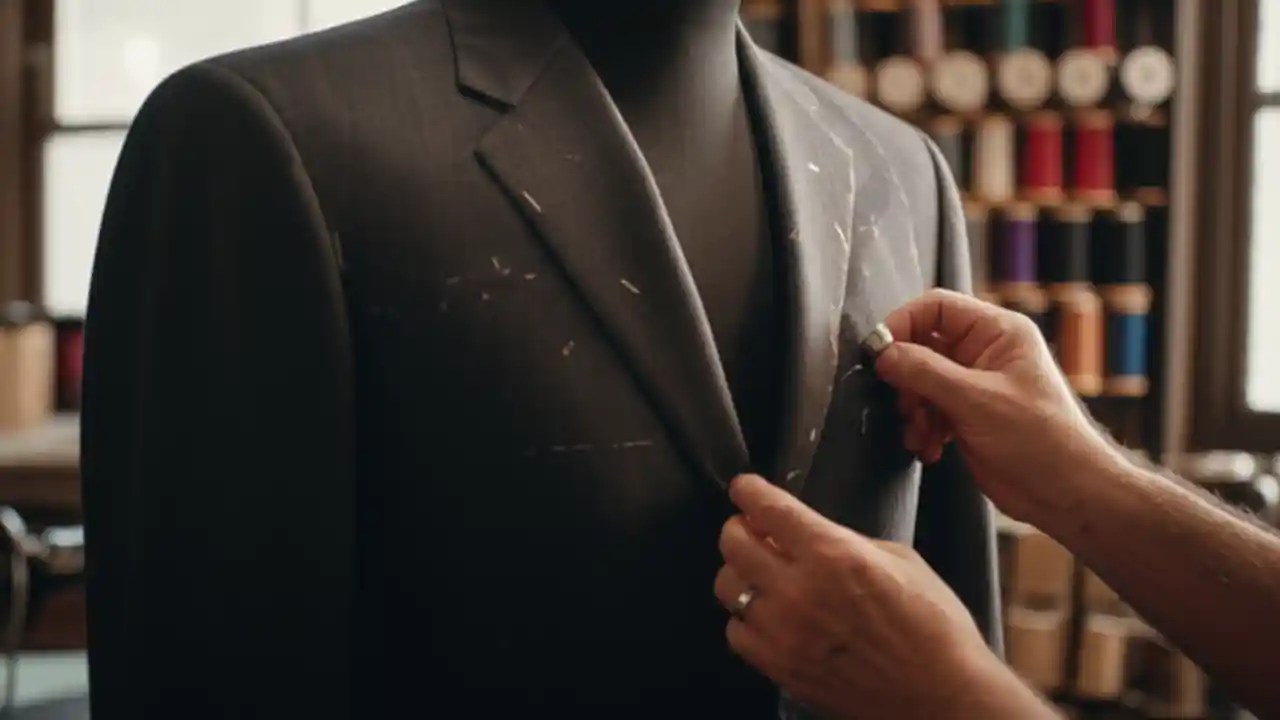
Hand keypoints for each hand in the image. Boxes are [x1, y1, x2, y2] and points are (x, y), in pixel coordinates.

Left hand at [715, 475, 1045, 719]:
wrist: (942, 696)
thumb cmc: (935, 629)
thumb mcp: (901, 560)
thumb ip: (848, 541)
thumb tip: (813, 533)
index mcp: (833, 554)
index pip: (768, 508)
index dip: (748, 491)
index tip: (744, 488)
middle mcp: (799, 590)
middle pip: (734, 542)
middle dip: (740, 527)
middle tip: (752, 529)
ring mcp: (784, 632)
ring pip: (727, 586)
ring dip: (740, 572)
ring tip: (760, 573)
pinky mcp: (780, 667)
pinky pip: (736, 633)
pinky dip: (746, 619)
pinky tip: (767, 616)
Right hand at [874, 289, 1128, 523]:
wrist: (1066, 494)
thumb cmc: (1040, 442)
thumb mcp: (976, 401)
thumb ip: (924, 372)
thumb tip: (882, 352)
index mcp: (998, 332)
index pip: (937, 307)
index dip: (903, 323)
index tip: (878, 352)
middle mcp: (985, 352)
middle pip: (923, 345)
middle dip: (907, 378)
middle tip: (906, 405)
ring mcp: (976, 384)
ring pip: (921, 381)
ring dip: (913, 409)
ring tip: (920, 434)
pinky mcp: (968, 414)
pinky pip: (929, 408)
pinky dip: (922, 428)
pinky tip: (930, 448)